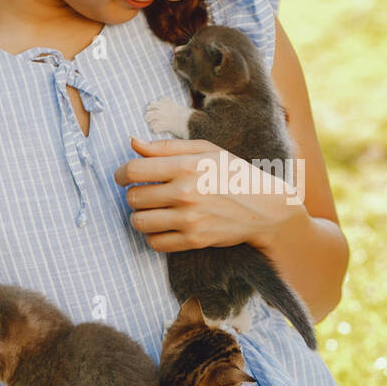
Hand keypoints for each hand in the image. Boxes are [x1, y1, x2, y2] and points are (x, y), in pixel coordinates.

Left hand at [113, 136, 300, 252]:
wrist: (265, 208)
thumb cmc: (234, 174)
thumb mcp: (205, 151)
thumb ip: (166, 146)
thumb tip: (133, 143)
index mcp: (186, 165)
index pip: (134, 170)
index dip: (121, 174)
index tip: (123, 177)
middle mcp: (185, 192)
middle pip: (133, 197)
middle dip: (133, 195)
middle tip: (144, 193)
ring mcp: (189, 219)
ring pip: (139, 222)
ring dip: (140, 216)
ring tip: (152, 211)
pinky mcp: (194, 240)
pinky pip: (155, 242)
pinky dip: (153, 235)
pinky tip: (162, 226)